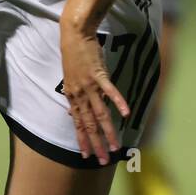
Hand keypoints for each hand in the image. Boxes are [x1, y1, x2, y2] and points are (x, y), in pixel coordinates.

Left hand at [58, 21, 129, 164]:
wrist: (74, 34)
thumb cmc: (73, 55)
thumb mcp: (69, 79)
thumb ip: (73, 97)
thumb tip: (71, 114)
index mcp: (72, 96)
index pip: (78, 123)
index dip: (83, 140)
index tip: (86, 155)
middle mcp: (79, 94)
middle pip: (89, 124)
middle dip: (96, 144)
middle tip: (102, 160)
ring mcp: (89, 85)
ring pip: (100, 113)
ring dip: (108, 131)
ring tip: (116, 146)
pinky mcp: (99, 73)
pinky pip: (110, 91)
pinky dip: (118, 102)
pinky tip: (126, 113)